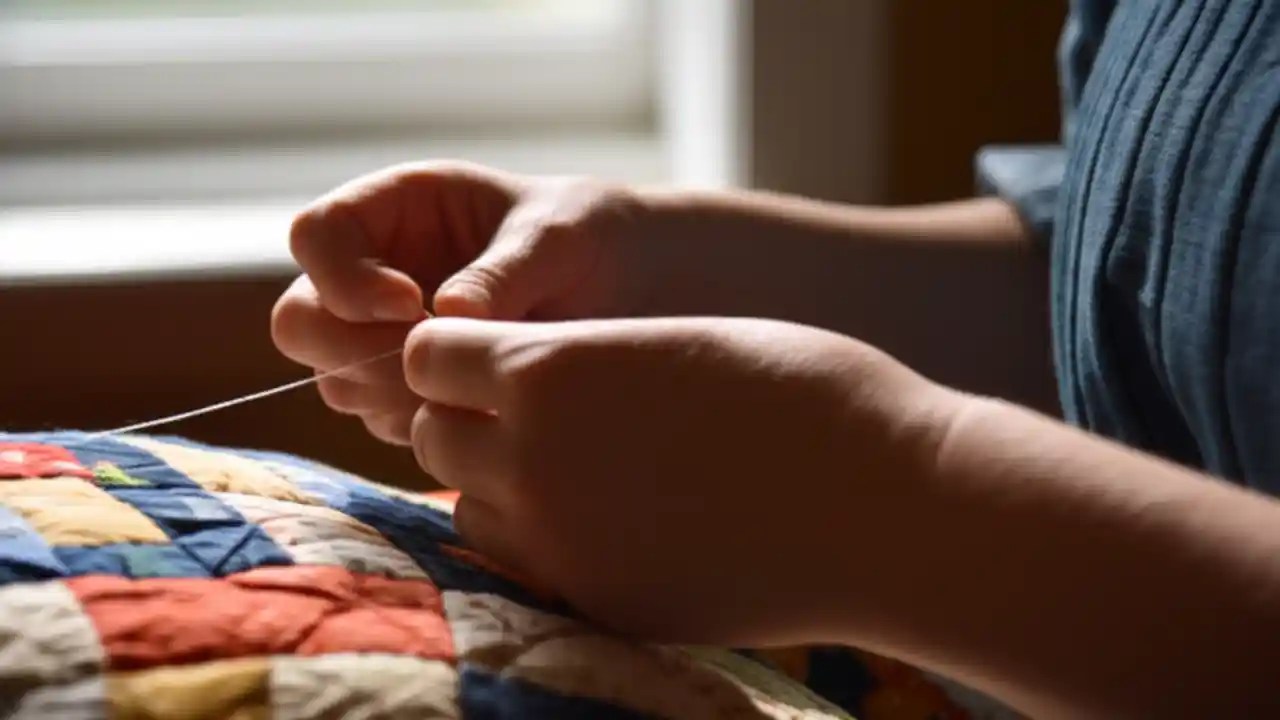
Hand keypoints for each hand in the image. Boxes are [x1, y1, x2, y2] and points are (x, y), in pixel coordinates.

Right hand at [271, 161, 661, 444]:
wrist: (635, 293)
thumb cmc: (591, 238)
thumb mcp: (559, 237)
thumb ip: (503, 271)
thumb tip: (449, 316)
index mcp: (397, 210)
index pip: (316, 234)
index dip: (343, 277)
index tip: (412, 304)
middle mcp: (375, 274)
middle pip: (300, 321)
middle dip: (357, 348)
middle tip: (436, 359)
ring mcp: (387, 339)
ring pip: (337, 382)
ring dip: (393, 393)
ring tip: (473, 382)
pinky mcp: (412, 392)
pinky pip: (383, 422)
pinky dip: (424, 424)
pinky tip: (484, 405)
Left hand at [402, 315, 962, 644]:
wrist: (886, 504)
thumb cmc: (801, 394)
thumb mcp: (675, 341)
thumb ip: (583, 361)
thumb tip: (525, 380)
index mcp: (548, 368)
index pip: (427, 354)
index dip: (458, 349)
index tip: (499, 352)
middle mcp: (529, 457)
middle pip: (431, 432)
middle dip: (466, 415)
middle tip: (536, 411)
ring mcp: (559, 543)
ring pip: (466, 502)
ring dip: (496, 481)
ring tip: (574, 468)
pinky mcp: (596, 604)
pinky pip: (523, 566)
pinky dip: (540, 541)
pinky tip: (608, 521)